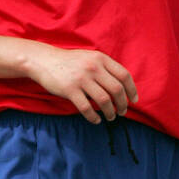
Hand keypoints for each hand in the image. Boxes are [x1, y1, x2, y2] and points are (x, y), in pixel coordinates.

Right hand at [23, 42, 137, 122]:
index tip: (134, 100)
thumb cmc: (70, 62)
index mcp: (101, 59)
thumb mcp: (90, 58)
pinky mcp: (70, 90)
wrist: (44, 61)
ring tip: (111, 117)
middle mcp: (93, 67)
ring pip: (104, 100)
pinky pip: (87, 108)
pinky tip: (96, 120)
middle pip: (116, 89)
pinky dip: (94, 117)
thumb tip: (121, 86)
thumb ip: (105, 68)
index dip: (132, 90)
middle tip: (122, 112)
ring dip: (110, 112)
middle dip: (122, 104)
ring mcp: (81, 78)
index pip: (124, 75)